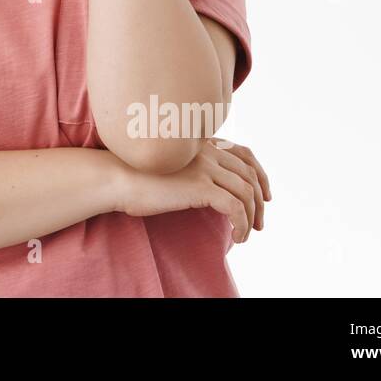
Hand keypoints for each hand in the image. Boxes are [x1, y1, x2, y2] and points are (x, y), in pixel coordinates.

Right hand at [118, 138, 271, 243]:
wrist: (116, 178)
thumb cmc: (135, 176)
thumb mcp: (169, 167)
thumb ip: (189, 169)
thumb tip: (205, 190)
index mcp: (200, 144)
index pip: (244, 154)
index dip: (259, 174)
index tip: (263, 195)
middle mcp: (206, 151)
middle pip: (250, 174)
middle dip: (260, 200)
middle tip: (259, 222)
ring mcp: (204, 167)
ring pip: (246, 192)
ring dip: (253, 216)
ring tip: (247, 233)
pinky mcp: (200, 186)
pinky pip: (235, 207)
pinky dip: (242, 224)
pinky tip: (237, 237)